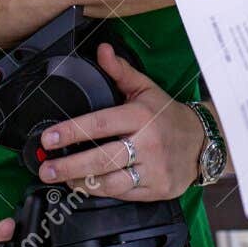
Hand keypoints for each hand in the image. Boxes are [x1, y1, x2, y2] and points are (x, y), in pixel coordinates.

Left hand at [35, 45, 204, 200]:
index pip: (100, 123)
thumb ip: (119, 71)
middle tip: (46, 169)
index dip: (71, 131)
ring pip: (111, 183)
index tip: (49, 139)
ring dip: (82, 184)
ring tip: (63, 180)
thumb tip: (101, 50)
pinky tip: (87, 188)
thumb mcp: (145, 88)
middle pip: (102, 159)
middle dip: (69, 166)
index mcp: (141, 116)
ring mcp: (153, 169)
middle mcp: (148, 143)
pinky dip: (102, 193)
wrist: (202, 141)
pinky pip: (124, 196)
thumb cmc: (168, 115)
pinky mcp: (157, 190)